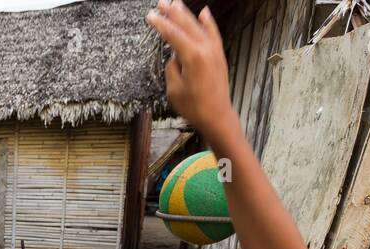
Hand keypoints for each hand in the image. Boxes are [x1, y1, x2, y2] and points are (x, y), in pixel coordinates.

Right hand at [147, 0, 234, 136]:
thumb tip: (174, 55)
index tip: (150, 16)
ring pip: (198, 26)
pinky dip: (208, 22)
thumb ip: (172, 67)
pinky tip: (203, 12)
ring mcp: (214, 51)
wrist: (217, 116)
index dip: (160, 24)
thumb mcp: (174, 89)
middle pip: (186, 25)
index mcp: (192, 56)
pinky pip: (213, 33)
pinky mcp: (219, 55)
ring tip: (176, 3)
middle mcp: (205, 49)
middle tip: (161, 2)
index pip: (173, 34)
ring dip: (186, 14)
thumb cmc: (194, 107)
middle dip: (172, 12)